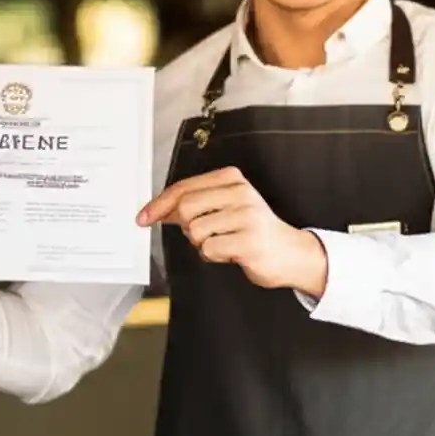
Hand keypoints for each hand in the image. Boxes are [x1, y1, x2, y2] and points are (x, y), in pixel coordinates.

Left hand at [137, 166, 326, 294]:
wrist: (289, 252)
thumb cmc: (254, 230)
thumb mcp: (226, 207)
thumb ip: (195, 204)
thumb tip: (158, 210)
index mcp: (232, 179)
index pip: (184, 187)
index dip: (159, 204)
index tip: (144, 217)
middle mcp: (240, 193)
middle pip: (185, 208)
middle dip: (186, 227)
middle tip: (204, 234)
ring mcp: (245, 216)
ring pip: (195, 231)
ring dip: (202, 244)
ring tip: (223, 242)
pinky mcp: (248, 240)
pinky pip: (209, 250)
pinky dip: (213, 256)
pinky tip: (230, 252)